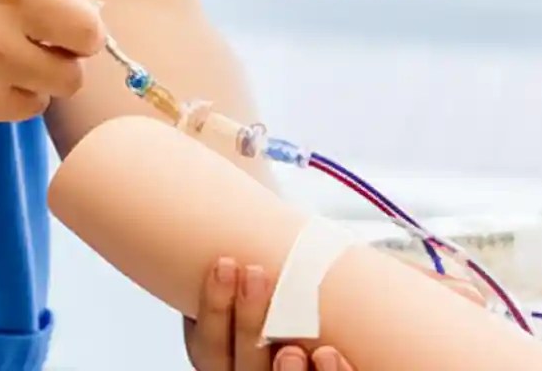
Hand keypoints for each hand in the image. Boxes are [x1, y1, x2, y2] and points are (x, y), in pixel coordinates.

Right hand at [184, 257, 351, 370]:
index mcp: (220, 356)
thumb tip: (229, 188)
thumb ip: (240, 267)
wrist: (303, 336)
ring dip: (285, 369)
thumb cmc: (271, 306)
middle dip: (247, 320)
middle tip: (257, 275)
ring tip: (294, 344)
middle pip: (241, 363)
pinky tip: (333, 355)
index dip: (214, 304)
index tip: (226, 262)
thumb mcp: (245, 289)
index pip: (208, 342)